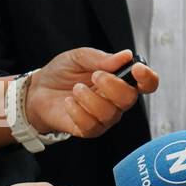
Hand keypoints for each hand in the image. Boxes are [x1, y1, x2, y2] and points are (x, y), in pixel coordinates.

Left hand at [26, 48, 159, 137]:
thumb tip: (126, 55)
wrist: (37, 91)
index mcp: (121, 80)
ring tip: (76, 89)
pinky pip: (91, 125)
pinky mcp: (88, 130)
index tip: (137, 68)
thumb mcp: (79, 57)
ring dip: (90, 99)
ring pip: (110, 114)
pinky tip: (68, 102)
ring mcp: (104, 117)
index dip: (148, 78)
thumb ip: (101, 58)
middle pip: (130, 99)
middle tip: (95, 75)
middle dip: (112, 86)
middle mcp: (117, 101)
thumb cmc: (62, 73)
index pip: (147, 84)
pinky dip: (78, 111)